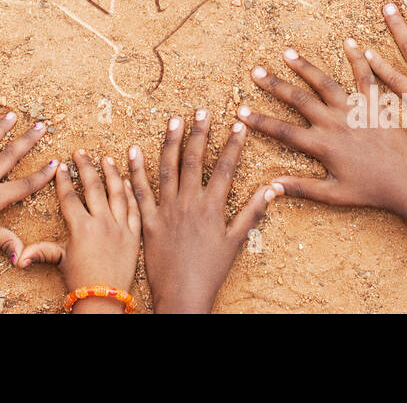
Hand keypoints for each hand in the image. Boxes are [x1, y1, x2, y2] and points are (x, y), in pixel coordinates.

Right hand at [16, 150, 140, 310]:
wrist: (105, 298)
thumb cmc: (80, 281)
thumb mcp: (60, 262)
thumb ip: (39, 252)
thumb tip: (16, 257)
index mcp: (81, 227)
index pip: (70, 196)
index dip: (64, 180)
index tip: (61, 165)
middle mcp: (102, 223)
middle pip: (93, 187)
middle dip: (86, 167)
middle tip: (81, 152)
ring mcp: (120, 227)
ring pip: (117, 192)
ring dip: (112, 173)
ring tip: (106, 158)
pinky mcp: (134, 234)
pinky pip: (134, 208)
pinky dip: (131, 192)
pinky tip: (128, 181)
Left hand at [128, 111, 276, 312]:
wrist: (182, 296)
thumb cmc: (211, 272)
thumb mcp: (236, 242)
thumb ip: (252, 212)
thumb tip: (274, 188)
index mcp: (212, 208)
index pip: (225, 168)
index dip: (233, 145)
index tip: (238, 124)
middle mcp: (189, 203)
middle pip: (194, 160)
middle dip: (199, 133)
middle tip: (202, 110)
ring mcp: (166, 210)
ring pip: (167, 169)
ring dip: (170, 142)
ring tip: (175, 120)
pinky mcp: (148, 221)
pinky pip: (139, 192)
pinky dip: (135, 170)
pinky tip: (133, 150)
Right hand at [237, 45, 406, 214]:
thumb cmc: (372, 191)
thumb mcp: (334, 194)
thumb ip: (302, 188)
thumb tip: (270, 186)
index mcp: (323, 145)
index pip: (283, 131)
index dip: (259, 120)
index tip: (240, 110)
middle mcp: (334, 123)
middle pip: (298, 99)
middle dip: (274, 84)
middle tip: (256, 71)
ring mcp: (354, 110)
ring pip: (324, 83)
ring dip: (305, 67)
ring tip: (287, 52)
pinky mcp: (375, 104)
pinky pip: (365, 77)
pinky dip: (358, 59)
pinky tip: (350, 42)